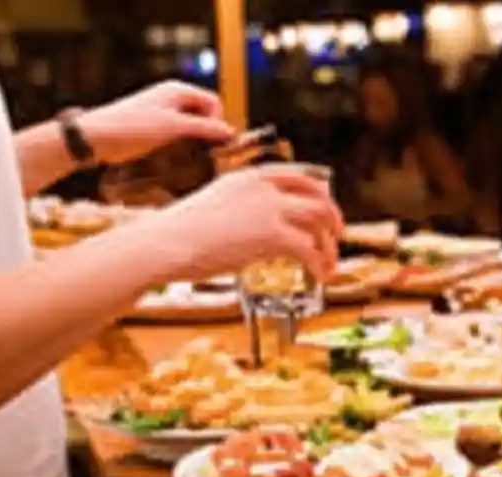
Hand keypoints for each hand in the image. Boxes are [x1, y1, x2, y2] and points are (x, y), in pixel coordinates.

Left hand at [78, 81, 233, 164]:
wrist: (94, 137)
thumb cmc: (132, 128)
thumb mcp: (173, 128)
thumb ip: (204, 129)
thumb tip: (230, 133)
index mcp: (177, 90)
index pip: (213, 102)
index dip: (218, 122)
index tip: (212, 143)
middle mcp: (170, 96)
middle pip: (203, 113)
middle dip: (206, 132)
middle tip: (201, 152)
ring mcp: (160, 110)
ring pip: (189, 124)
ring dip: (193, 140)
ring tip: (185, 155)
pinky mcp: (151, 124)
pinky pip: (176, 131)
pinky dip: (179, 143)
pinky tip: (171, 155)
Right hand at [145, 167, 342, 280]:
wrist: (165, 242)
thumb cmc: (179, 233)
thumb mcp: (215, 206)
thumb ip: (242, 211)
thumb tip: (259, 233)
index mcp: (249, 176)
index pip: (297, 176)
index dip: (317, 193)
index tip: (325, 208)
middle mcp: (263, 187)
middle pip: (317, 195)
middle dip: (332, 216)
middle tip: (336, 235)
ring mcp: (269, 208)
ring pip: (320, 221)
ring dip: (329, 245)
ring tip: (329, 263)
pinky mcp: (272, 234)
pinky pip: (310, 249)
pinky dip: (321, 263)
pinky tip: (321, 275)